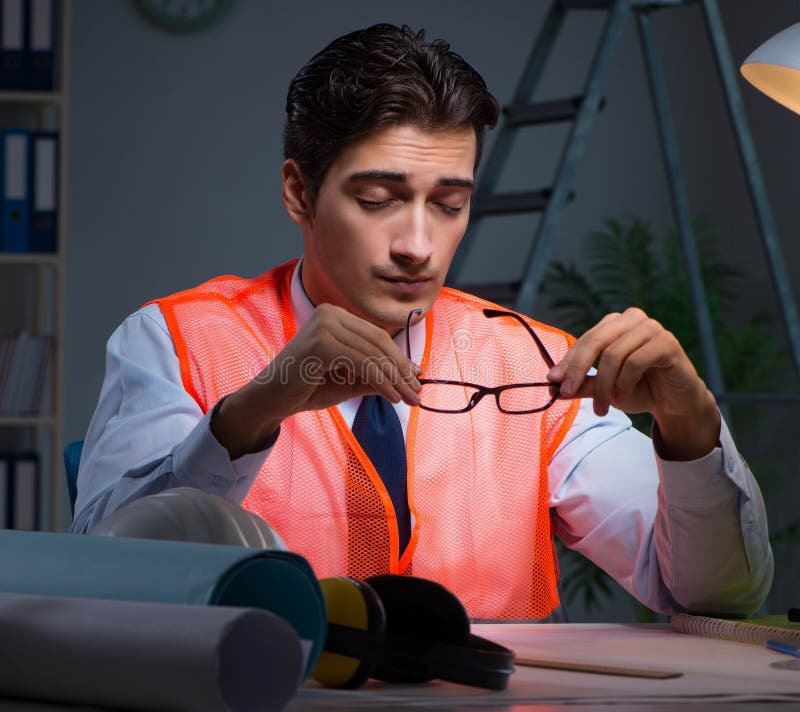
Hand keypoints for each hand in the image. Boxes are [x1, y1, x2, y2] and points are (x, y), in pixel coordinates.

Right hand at [213, 304, 420, 457]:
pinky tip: (391, 397)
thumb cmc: (307, 388)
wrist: (271, 400)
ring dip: (395, 379)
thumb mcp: (349, 380)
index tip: (416, 377)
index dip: (399, 357)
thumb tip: (411, 375)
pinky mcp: (322, 343)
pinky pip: (362, 364)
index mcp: (334, 315)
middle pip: (377, 342)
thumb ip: (376, 374)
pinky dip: (381, 382)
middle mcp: (329, 313)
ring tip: (408, 399)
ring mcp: (324, 326)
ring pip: (372, 354)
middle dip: (400, 369)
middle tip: (416, 392)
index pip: (376, 335)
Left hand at [547, 307, 719, 459]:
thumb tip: (553, 386)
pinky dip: (623, 383)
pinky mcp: (667, 343)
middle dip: (577, 369)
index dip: (567, 361)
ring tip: (601, 407)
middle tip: (567, 393)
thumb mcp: (604, 388)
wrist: (675, 402)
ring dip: (603, 385)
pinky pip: (635, 361)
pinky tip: (620, 398)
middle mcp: (632, 320)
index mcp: (615, 324)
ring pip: (614, 354)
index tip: (552, 381)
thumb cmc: (639, 389)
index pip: (585, 340)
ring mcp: (651, 328)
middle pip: (595, 340)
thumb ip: (581, 384)